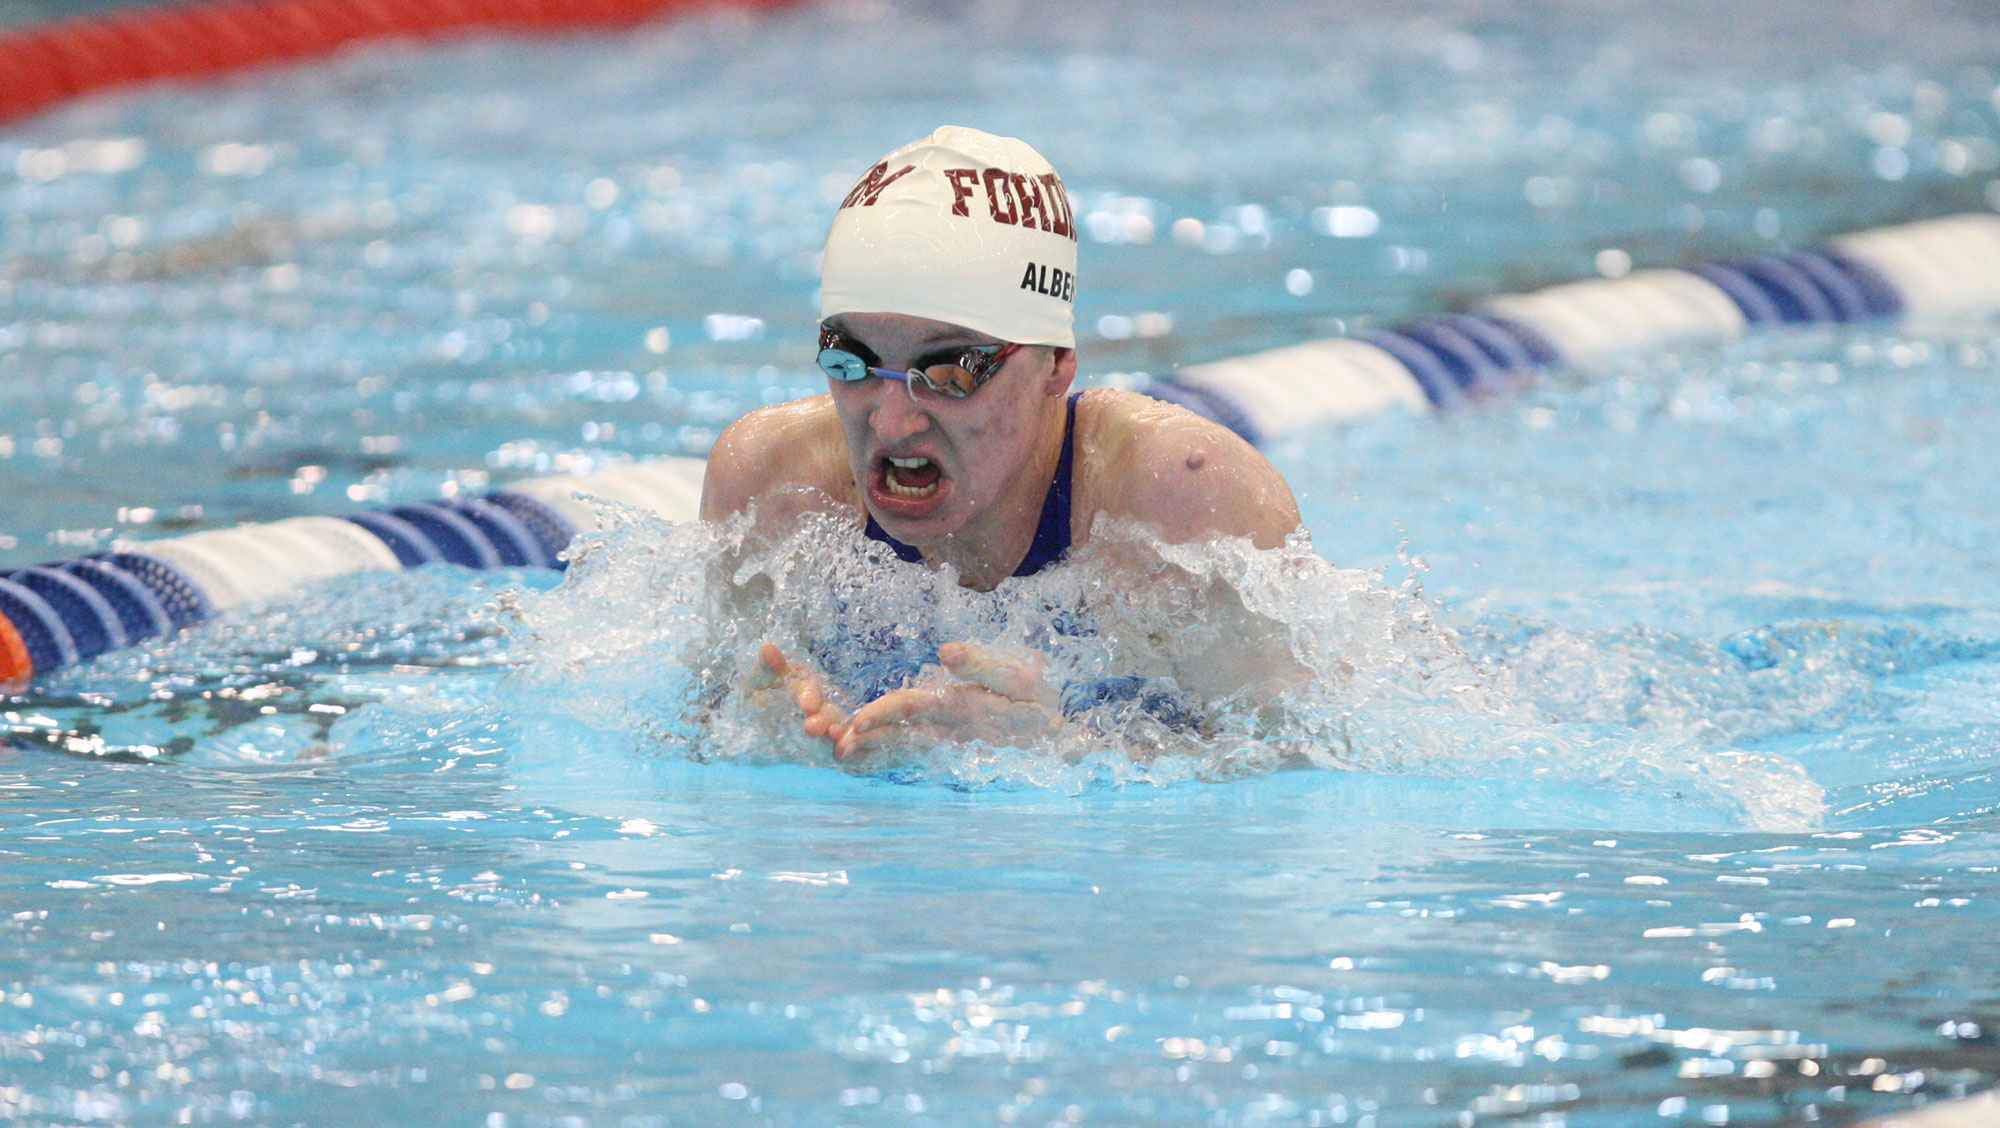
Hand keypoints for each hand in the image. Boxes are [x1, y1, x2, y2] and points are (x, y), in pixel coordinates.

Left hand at [742, 642, 849, 741]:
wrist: (745, 737)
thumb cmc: (751, 704)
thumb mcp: (754, 686)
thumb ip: (764, 669)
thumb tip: (767, 646)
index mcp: (802, 684)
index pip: (812, 687)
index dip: (811, 695)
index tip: (806, 705)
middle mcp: (818, 704)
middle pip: (829, 708)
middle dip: (824, 717)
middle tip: (814, 727)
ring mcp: (825, 725)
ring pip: (840, 726)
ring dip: (840, 733)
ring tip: (835, 742)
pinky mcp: (827, 745)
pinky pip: (845, 745)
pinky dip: (847, 748)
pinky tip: (841, 753)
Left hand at [833, 641, 1061, 761]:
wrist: (1060, 740)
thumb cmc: (1039, 700)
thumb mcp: (1022, 677)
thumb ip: (984, 665)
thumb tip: (946, 651)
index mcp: (966, 710)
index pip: (918, 709)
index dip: (886, 713)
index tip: (856, 722)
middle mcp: (951, 734)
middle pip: (899, 735)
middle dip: (866, 739)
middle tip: (831, 744)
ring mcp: (950, 747)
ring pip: (903, 750)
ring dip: (870, 752)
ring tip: (838, 756)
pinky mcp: (949, 751)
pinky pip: (912, 757)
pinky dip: (884, 759)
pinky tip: (859, 762)